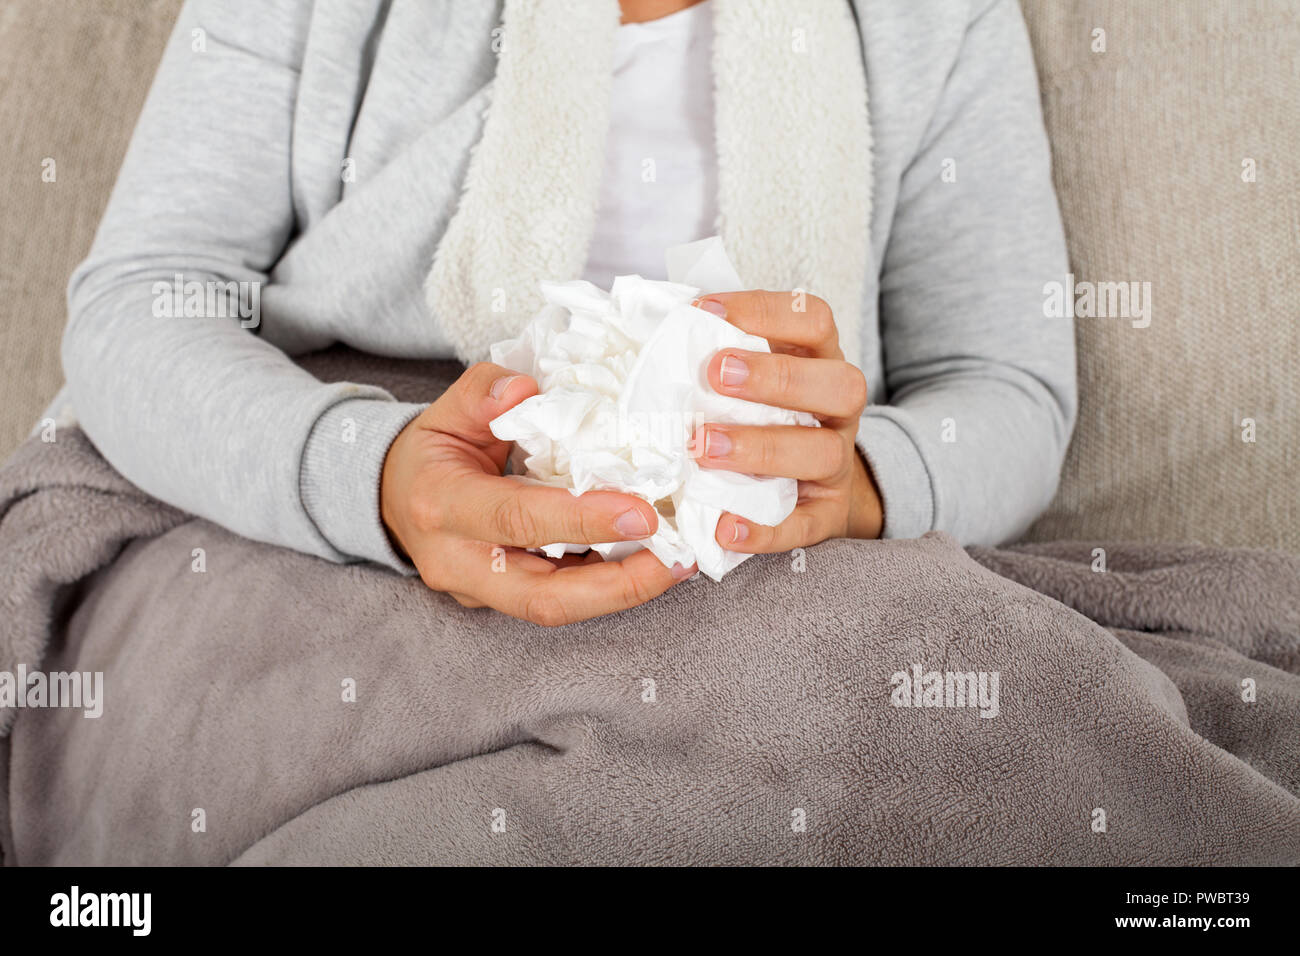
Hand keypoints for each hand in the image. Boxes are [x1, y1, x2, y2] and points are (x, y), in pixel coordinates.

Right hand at [381, 362, 695, 625]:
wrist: (395, 500)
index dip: (582, 520)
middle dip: (618, 586)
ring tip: (677, 562)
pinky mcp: (503, 603)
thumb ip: (484, 393)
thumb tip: (526, 389)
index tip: (643, 512)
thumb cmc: (432, 453)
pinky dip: (611, 585)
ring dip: (624, 591)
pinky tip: (653, 562)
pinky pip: (563, 600)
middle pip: (544, 598)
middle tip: (676, 559)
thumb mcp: (445, 412)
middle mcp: (459, 562)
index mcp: (443, 505)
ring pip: (558, 610)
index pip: (518, 519)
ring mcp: (481, 593)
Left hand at [691, 291, 883, 552]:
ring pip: (824, 453)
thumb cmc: (765, 415)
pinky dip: (764, 530)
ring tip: (705, 448)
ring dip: (762, 447)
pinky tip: (724, 526)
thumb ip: (719, 352)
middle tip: (715, 374)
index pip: (814, 320)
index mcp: (821, 361)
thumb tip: (657, 330)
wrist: (810, 485)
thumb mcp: (754, 377)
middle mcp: (838, 410)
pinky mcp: (824, 516)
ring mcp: (837, 464)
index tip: (705, 311)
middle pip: (839, 384)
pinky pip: (802, 526)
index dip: (765, 310)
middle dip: (775, 377)